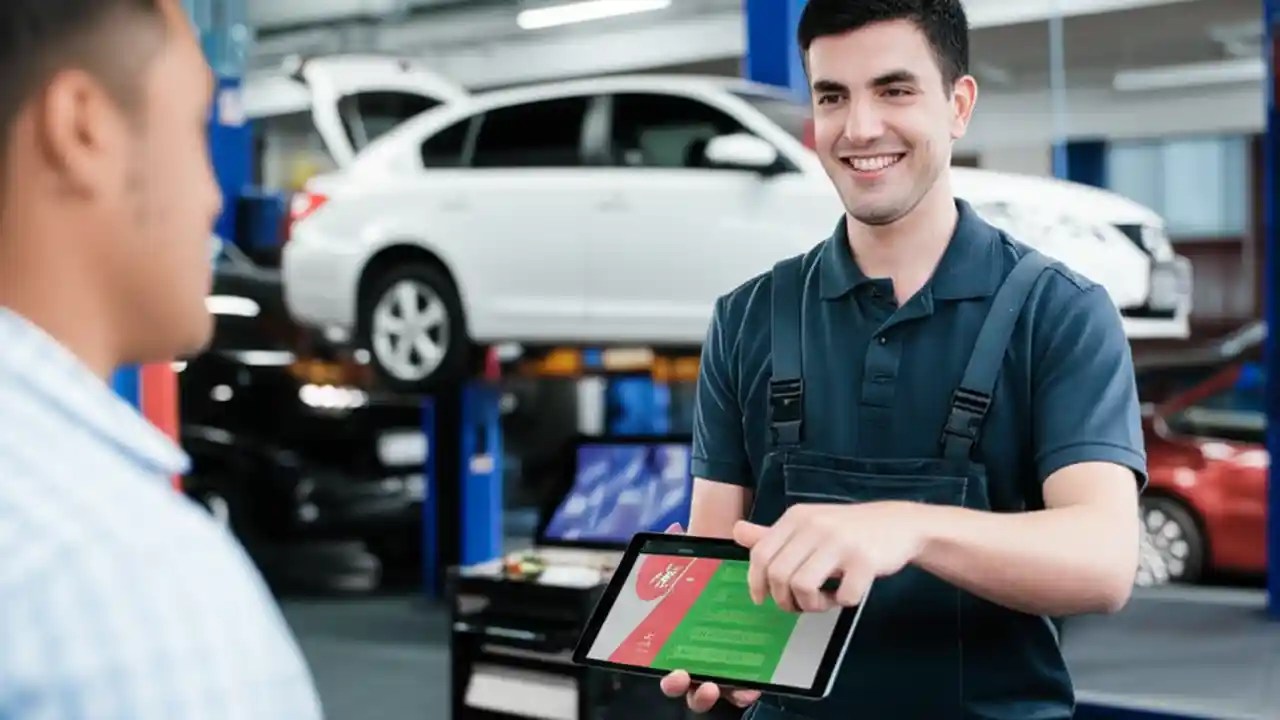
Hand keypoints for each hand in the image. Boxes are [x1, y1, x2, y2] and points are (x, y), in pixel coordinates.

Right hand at [656, 523, 761, 712]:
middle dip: (687, 689)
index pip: (670, 665)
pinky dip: (745, 691)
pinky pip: (744, 689)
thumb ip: (688, 549)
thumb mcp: (705, 564)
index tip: (677, 671)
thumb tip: (675, 530)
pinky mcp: (749, 672)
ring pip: (714, 693)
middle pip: (688, 687)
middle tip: (686, 678)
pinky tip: (751, 687)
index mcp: (683, 641)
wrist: (754, 579)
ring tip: (716, 687)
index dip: (672, 677)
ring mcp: (724, 670)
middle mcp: (700, 660)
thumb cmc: (718, 580)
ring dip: (711, 696)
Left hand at [733, 501, 926, 612]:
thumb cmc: (846, 530)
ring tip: (825, 599)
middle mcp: (815, 526)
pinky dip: (844, 602)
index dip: (756, 582)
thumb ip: (774, 534)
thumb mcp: (808, 525)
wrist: (898, 524)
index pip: (760, 554)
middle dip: (785, 599)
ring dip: (812, 604)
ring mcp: (841, 542)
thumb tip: (736, 531)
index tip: (761, 598)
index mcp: (797, 517)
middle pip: (779, 575)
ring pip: (803, 587)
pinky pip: (843, 596)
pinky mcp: (865, 559)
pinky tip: (850, 591)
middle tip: (800, 602)